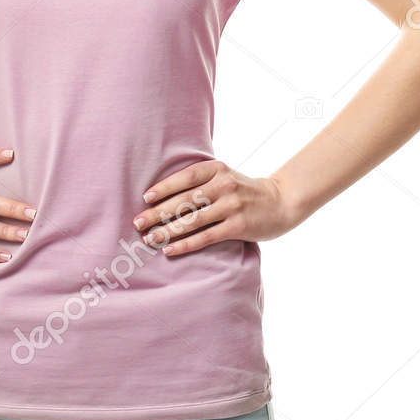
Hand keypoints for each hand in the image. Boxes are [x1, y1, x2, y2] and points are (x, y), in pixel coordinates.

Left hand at [134, 160, 298, 257]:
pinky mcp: (238, 226)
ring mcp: (232, 206)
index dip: (164, 188)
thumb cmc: (246, 191)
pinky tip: (170, 250)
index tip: (145, 198)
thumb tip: (165, 195)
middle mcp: (224, 185)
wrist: (282, 202)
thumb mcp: (226, 176)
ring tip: (149, 239)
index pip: (185, 177)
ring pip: (192, 220)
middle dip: (157, 213)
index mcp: (218, 170)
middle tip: (137, 223)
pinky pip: (205, 237)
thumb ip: (203, 181)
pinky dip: (185, 244)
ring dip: (167, 231)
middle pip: (184, 200)